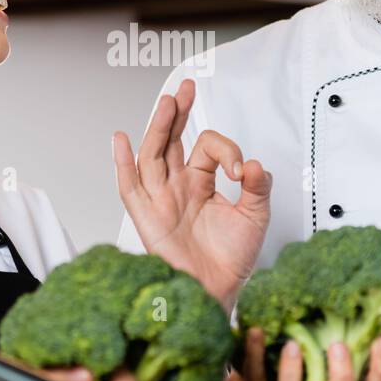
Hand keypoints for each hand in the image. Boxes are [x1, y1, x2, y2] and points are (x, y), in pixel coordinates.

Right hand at [113, 78, 271, 307]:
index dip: (226, 150)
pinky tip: (121, 139)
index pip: (206, 147)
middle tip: (186, 88)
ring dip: (158, 128)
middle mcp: (177, 186)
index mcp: (200, 183)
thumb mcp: (255, 217)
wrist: (219, 291)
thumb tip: (256, 164)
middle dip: (178, 113)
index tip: (242, 170)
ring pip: (152, 155)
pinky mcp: (147, 217)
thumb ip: (260, 187)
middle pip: (171, 140)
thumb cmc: (232, 259)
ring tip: (167, 102)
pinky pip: (129, 187)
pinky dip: (121, 163)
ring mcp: (160, 200)